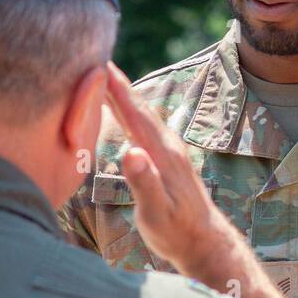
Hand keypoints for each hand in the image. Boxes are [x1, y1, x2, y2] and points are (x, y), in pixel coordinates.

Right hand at [102, 62, 227, 273]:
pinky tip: (120, 109)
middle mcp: (168, 146)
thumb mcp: (156, 212)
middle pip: (138, 107)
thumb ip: (144, 183)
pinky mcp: (167, 158)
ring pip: (141, 114)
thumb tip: (131, 152)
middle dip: (116, 82)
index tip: (99, 63)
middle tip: (93, 55)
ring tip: (102, 74)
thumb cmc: (177, 232)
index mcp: (162, 154)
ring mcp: (169, 151)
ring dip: (122, 93)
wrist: (204, 242)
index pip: (135, 114)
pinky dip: (129, 111)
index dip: (117, 89)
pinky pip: (143, 126)